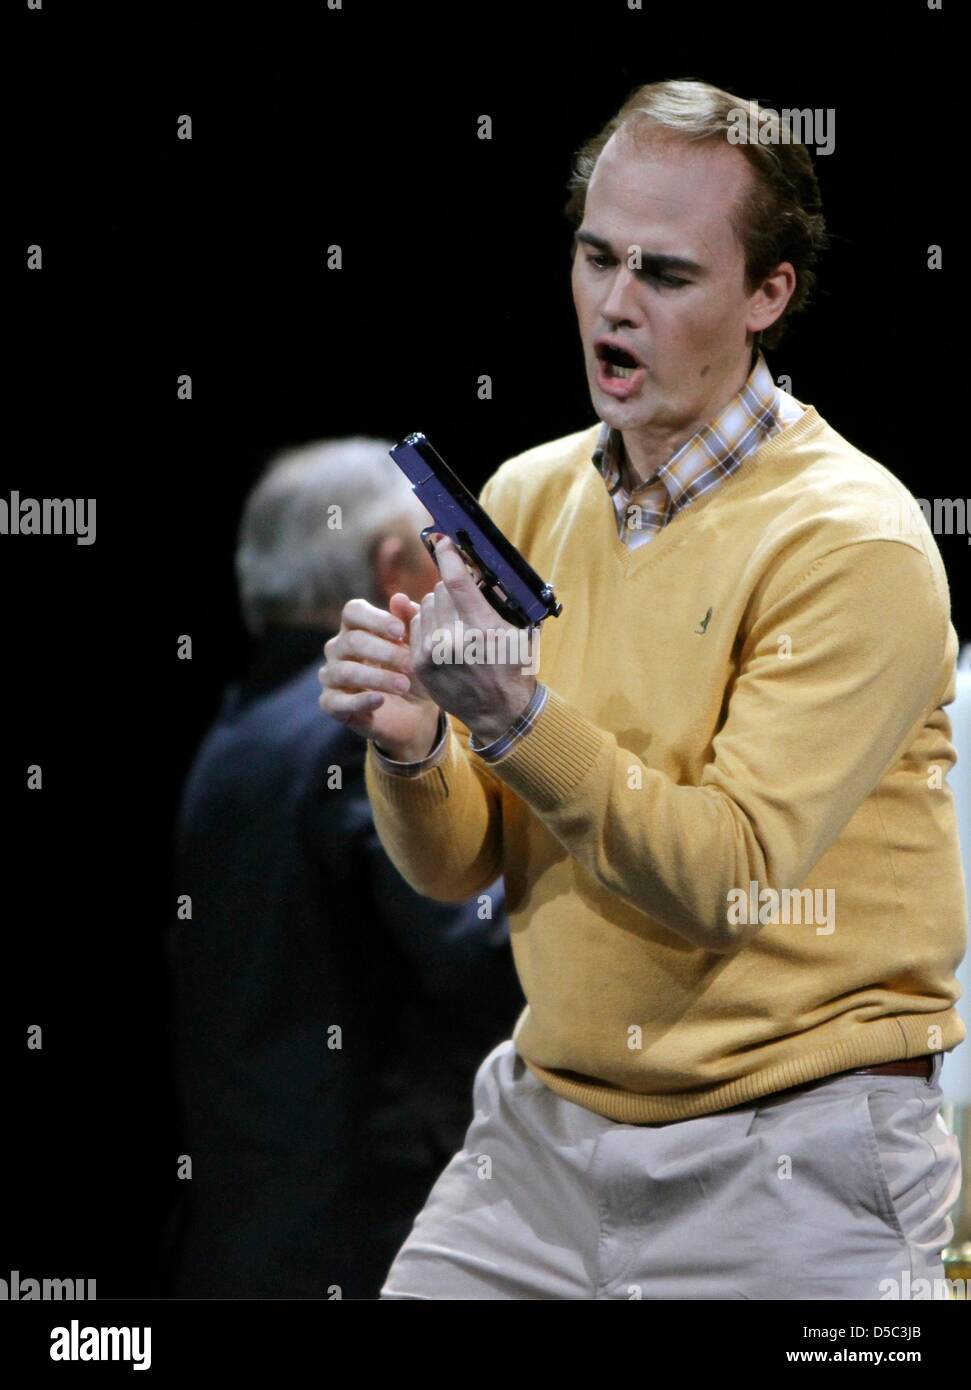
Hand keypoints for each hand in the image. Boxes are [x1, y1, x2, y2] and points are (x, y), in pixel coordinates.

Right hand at [318, 593, 440, 758]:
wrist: (416, 711)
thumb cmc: (412, 670)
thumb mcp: (417, 646)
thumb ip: (410, 620)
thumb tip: (400, 598)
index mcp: (355, 627)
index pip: (353, 611)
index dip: (375, 619)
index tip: (400, 631)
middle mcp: (338, 648)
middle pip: (352, 641)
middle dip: (384, 652)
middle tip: (410, 664)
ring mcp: (331, 676)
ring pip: (345, 671)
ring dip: (376, 678)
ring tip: (403, 685)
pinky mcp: (331, 703)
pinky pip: (338, 701)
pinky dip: (360, 701)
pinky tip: (380, 700)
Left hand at [409, 534, 537, 743]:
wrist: (499, 712)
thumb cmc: (513, 669)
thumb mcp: (517, 632)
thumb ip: (497, 601)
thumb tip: (476, 573)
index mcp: (481, 628)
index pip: (456, 581)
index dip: (448, 556)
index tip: (443, 542)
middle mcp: (453, 640)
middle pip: (439, 591)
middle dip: (451, 590)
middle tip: (465, 603)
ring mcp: (433, 653)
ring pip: (425, 606)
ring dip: (439, 608)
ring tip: (456, 623)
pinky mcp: (420, 664)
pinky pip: (417, 626)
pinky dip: (429, 625)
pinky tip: (444, 636)